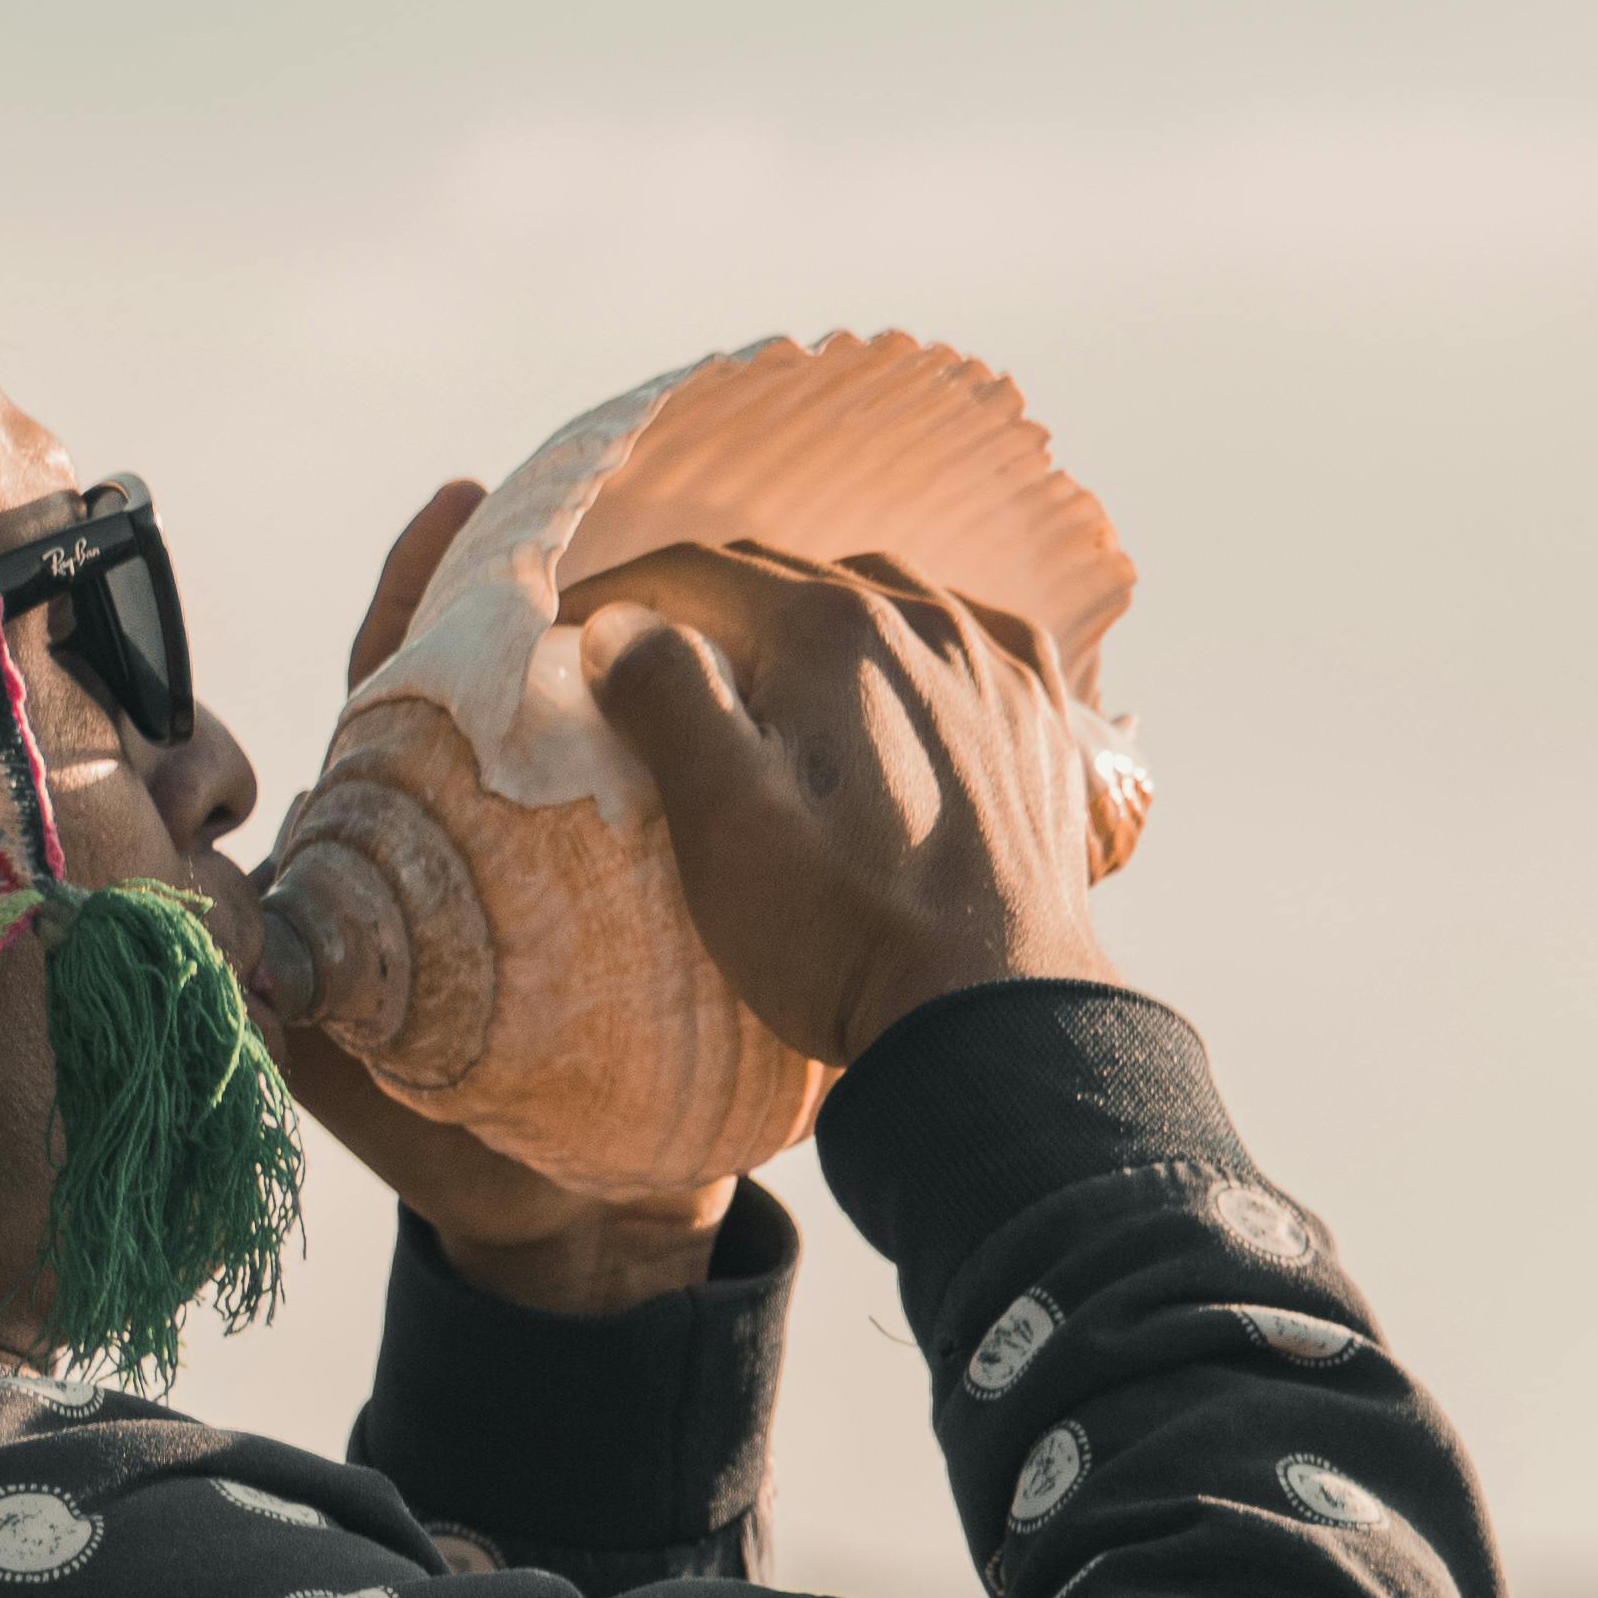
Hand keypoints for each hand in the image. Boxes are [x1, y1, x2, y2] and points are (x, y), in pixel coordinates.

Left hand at [266, 473, 732, 1313]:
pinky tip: (756, 676)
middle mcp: (481, 821)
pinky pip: (677, 790)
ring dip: (633, 636)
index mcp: (396, 838)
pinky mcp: (647, 895)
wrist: (574, 1228)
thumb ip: (296, 1000)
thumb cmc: (442, 1148)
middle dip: (543, 580)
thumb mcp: (344, 1069)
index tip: (462, 499)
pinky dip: (704, 728)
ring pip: (594, 714)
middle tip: (603, 498)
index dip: (419, 590)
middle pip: (503, 669)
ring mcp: (567, 854)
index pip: (393, 682)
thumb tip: (246, 932)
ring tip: (690, 558)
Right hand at [580, 540, 1115, 1072]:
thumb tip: (622, 626)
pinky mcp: (1037, 716)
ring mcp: (992, 662)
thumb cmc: (841, 928)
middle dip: (702, 612)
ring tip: (760, 681)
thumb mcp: (719, 820)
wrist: (991, 1024)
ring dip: (803, 626)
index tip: (559, 638)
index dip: (613, 598)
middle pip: (782, 581)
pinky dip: (902, 654)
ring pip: (875, 603)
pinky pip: (959, 643)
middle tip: (644, 666)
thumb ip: (666, 698)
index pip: (693, 573)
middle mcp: (923, 615)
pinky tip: (885, 690)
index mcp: (831, 627)